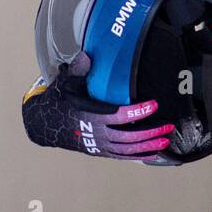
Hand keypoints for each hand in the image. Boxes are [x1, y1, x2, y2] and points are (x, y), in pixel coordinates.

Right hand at [22, 51, 175, 160]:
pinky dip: (139, 156)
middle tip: (168, 126)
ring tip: (166, 141)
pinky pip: (122, 156)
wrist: (43, 125)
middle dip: (150, 132)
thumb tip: (87, 55)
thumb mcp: (66, 83)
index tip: (154, 105)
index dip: (138, 111)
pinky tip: (153, 153)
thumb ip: (79, 70)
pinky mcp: (99, 152)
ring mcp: (98, 145)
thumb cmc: (58, 101)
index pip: (119, 115)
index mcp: (90, 116)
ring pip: (127, 149)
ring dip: (148, 146)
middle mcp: (96, 133)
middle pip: (128, 137)